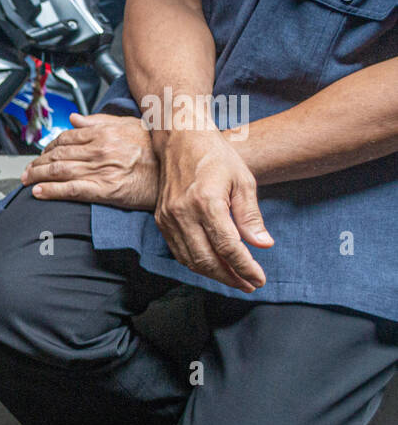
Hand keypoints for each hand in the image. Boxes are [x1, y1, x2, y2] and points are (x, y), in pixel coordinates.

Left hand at [22, 113, 157, 209]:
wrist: (176, 169)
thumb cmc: (155, 148)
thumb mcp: (128, 125)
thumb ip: (98, 121)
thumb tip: (75, 119)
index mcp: (103, 133)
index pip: (66, 138)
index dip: (48, 147)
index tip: (42, 154)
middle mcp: (99, 149)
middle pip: (57, 155)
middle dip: (38, 163)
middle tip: (27, 170)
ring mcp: (100, 169)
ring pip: (59, 171)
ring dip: (37, 176)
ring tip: (27, 180)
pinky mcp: (105, 189)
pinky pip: (71, 190)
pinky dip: (51, 191)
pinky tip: (38, 193)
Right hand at [153, 129, 273, 291]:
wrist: (181, 140)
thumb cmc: (216, 156)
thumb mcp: (243, 181)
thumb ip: (250, 216)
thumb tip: (263, 244)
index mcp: (206, 201)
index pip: (228, 246)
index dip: (245, 268)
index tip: (259, 279)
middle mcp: (183, 213)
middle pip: (207, 260)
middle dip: (230, 278)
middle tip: (249, 285)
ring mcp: (168, 218)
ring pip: (190, 260)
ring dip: (214, 275)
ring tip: (235, 279)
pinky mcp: (161, 220)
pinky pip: (178, 251)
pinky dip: (196, 264)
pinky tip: (213, 266)